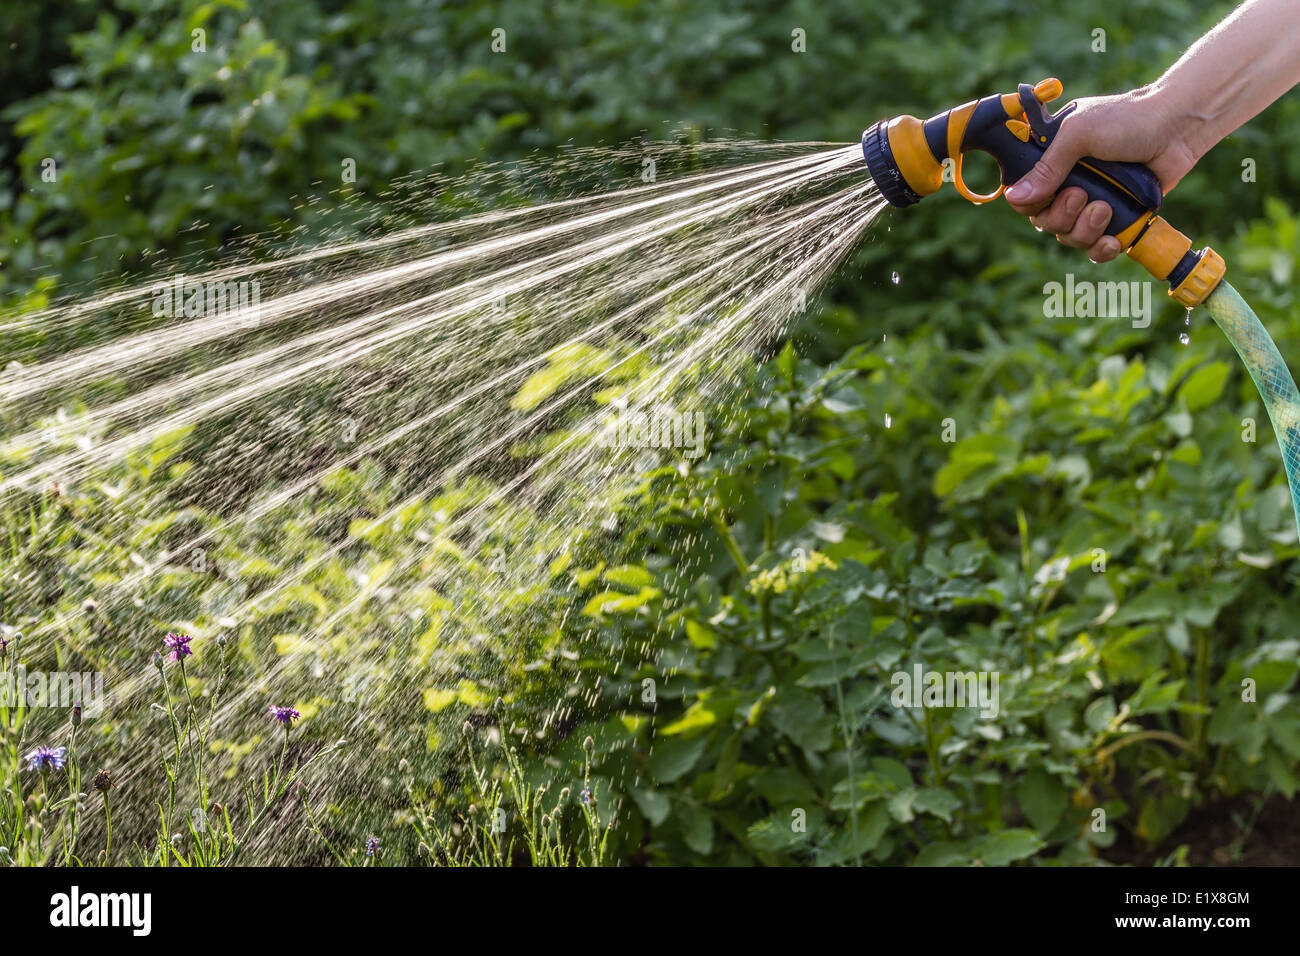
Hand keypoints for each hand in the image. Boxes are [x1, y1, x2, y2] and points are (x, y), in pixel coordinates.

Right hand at [1003, 88, 1199, 262]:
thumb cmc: (1129, 119)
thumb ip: (1047, 167)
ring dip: (1083, 230)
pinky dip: (1100, 249)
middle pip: (1043, 221)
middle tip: (1082, 195)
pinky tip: (1111, 241)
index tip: (1047, 197)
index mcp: (1051, 160)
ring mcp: (1091, 202)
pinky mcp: (1116, 218)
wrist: (1178, 127)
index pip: (1024, 195)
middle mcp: (1067, 183)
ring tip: (1105, 208)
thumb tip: (1014, 197)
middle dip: (1061, 216)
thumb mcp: (1079, 134)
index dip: (1030, 204)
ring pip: (1068, 237)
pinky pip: (1095, 248)